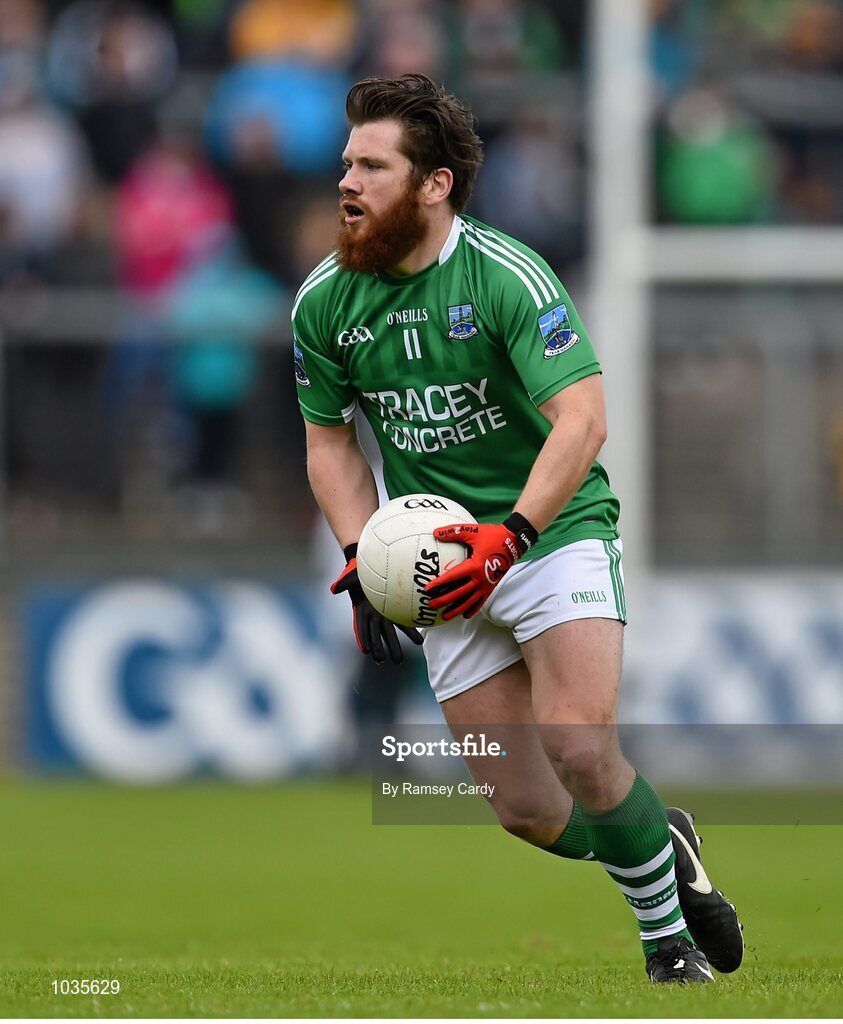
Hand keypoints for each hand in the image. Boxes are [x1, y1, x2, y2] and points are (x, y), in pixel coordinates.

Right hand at [331, 549, 423, 663]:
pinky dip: (408, 630)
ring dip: (394, 645)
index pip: (361, 626)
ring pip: (389, 632)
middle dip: (381, 648)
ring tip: (399, 660)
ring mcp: (384, 613)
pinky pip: (402, 620)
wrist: (373, 568)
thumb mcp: (351, 576)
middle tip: (387, 661)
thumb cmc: (360, 572)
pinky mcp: (395, 608)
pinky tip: (418, 639)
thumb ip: (343, 583)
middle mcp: (373, 615)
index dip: (363, 638)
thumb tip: (334, 589)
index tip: (366, 650)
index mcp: (361, 609)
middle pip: (377, 634)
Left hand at [424, 514, 538, 619]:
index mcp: (474, 566)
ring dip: (456, 610)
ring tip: (445, 616)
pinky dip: (472, 609)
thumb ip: (454, 531)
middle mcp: (480, 579)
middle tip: (431, 605)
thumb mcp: (473, 531)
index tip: (427, 588)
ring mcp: (486, 585)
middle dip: (443, 600)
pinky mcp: (492, 587)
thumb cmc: (493, 536)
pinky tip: (465, 615)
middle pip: (458, 593)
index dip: (439, 583)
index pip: (453, 577)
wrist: (513, 542)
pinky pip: (481, 601)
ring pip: (469, 602)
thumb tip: (436, 532)